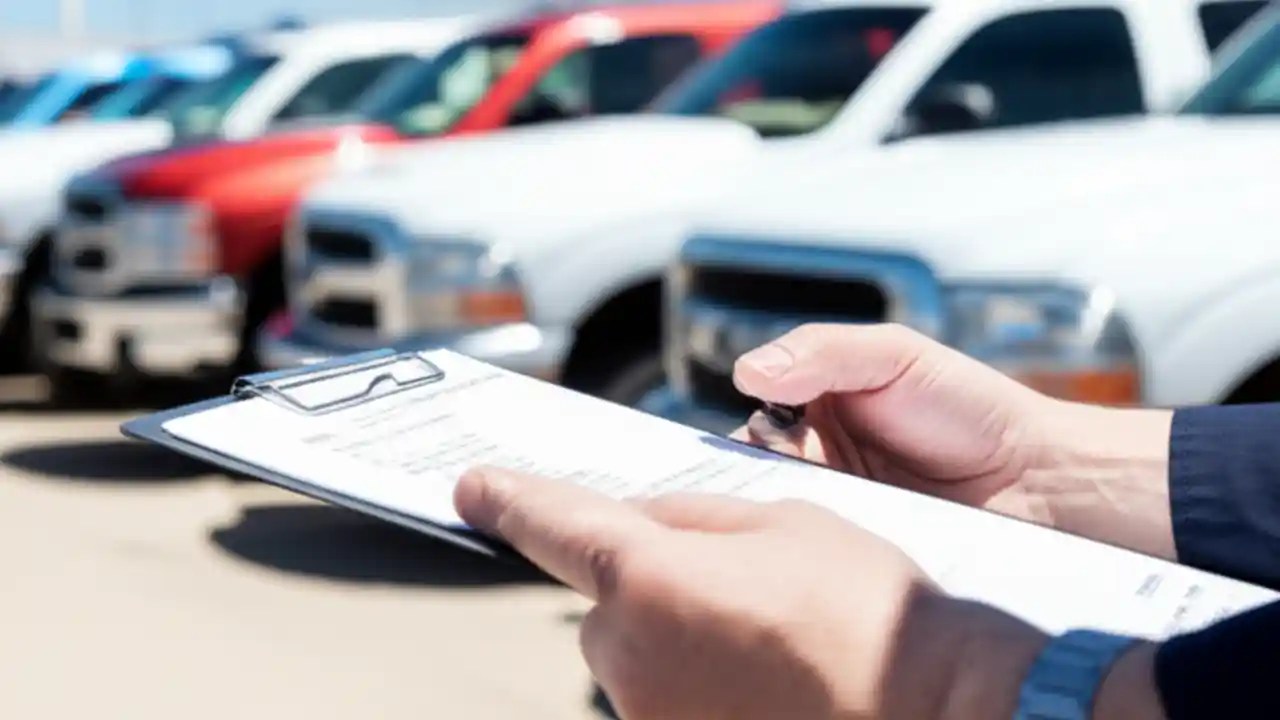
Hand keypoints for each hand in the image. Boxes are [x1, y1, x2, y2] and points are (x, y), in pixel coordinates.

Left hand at [454, 467, 1049, 719]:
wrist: (932, 708)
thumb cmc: (865, 611)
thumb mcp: (783, 519)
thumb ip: (694, 515)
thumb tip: (644, 522)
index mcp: (649, 575)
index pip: (553, 524)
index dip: (508, 500)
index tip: (472, 490)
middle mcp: (630, 653)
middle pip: (609, 601)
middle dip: (651, 583)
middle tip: (737, 582)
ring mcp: (650, 712)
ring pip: (642, 652)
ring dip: (682, 636)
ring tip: (772, 639)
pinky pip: (671, 696)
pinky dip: (703, 681)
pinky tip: (768, 675)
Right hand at [733, 323, 1174, 558]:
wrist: (1042, 481)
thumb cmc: (971, 408)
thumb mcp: (894, 356)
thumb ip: (820, 351)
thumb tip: (746, 371)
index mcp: (815, 412)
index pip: (751, 429)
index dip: (747, 439)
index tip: (765, 442)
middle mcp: (818, 465)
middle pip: (757, 481)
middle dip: (764, 481)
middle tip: (801, 473)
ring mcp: (839, 515)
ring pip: (785, 522)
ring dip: (794, 515)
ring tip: (828, 504)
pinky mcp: (861, 558)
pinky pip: (822, 557)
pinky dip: (821, 550)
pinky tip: (837, 542)